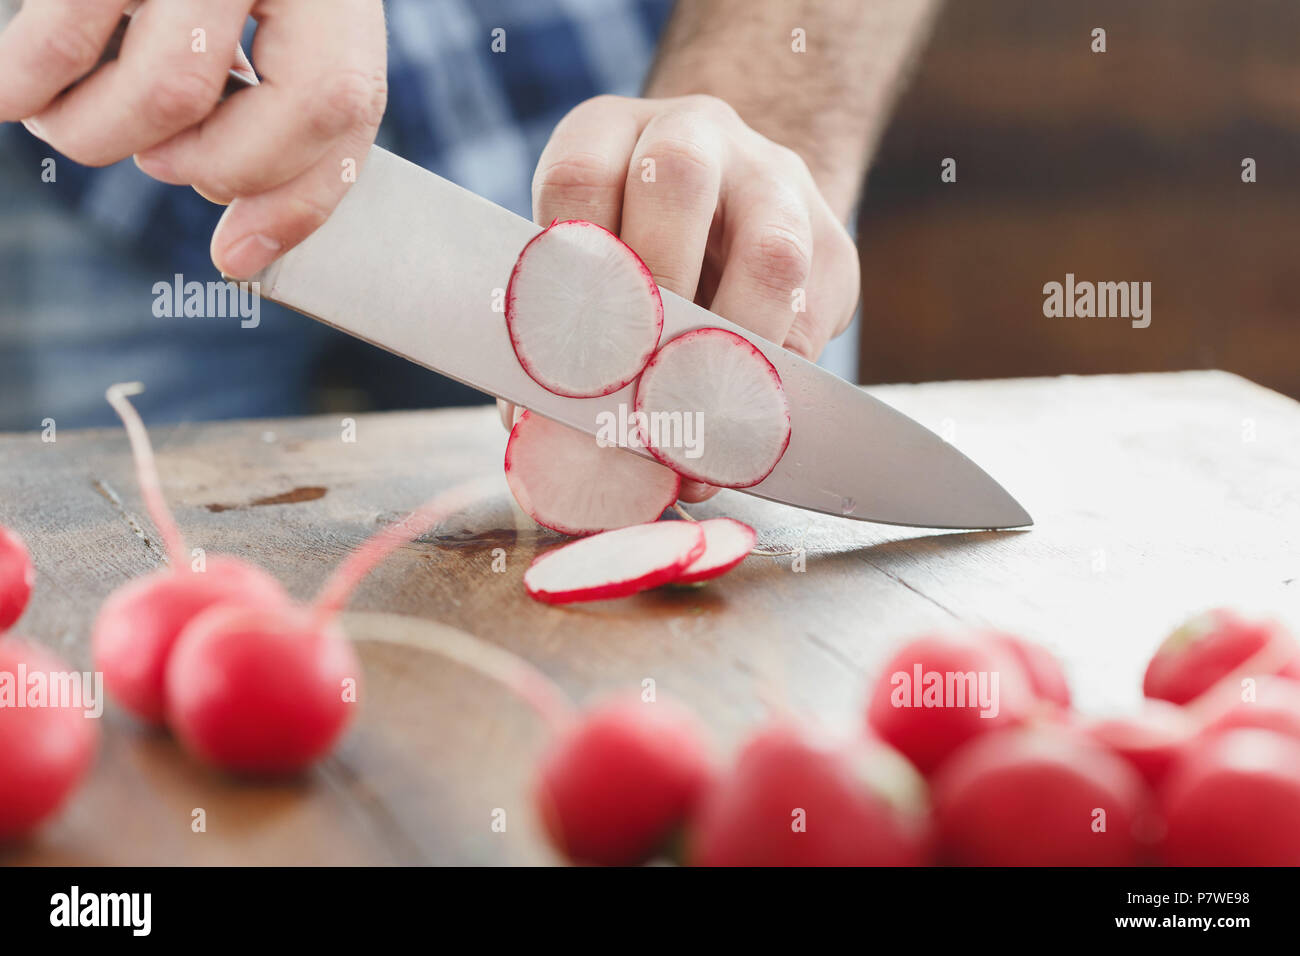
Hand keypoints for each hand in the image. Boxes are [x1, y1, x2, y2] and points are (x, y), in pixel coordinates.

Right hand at [0, 0, 386, 278]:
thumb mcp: (303, 34)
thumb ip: (293, 133)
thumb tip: (242, 258)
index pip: (338, 108)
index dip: (291, 197)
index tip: (235, 254)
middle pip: (246, 109)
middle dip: (182, 166)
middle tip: (159, 156)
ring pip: (160, 87)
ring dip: (100, 135)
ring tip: (76, 126)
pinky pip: (60, 30)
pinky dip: (26, 83)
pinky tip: (12, 98)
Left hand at [500, 94, 860, 501]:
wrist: (735, 210)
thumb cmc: (634, 251)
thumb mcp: (585, 259)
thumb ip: (562, 322)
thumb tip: (543, 419)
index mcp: (612, 132)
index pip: (581, 179)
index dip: (570, 270)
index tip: (564, 352)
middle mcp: (695, 135)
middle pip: (678, 180)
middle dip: (655, 287)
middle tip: (635, 371)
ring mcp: (775, 180)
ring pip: (771, 253)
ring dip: (729, 344)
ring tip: (696, 409)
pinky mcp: (832, 242)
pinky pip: (813, 315)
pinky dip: (773, 376)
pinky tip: (739, 414)